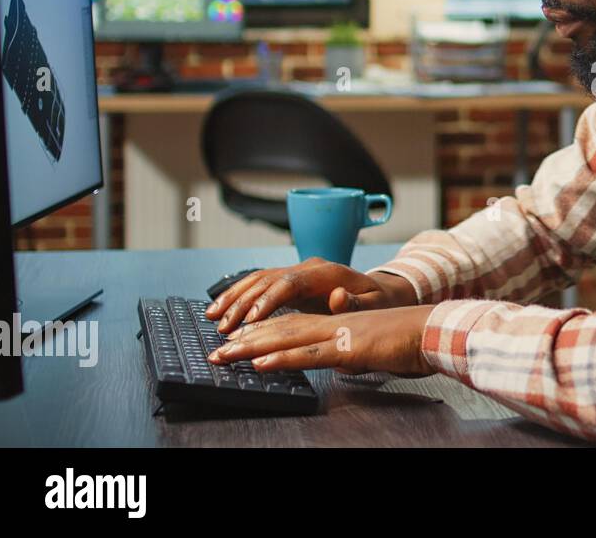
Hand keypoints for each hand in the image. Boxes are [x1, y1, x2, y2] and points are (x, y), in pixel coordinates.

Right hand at [204, 258, 417, 332]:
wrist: (381, 292)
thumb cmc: (379, 302)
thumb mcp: (375, 304)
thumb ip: (355, 303)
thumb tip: (338, 296)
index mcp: (328, 272)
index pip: (292, 281)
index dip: (270, 299)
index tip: (253, 319)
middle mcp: (309, 268)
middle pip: (269, 280)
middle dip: (244, 303)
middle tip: (225, 327)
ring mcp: (298, 272)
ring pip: (259, 280)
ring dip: (234, 298)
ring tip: (213, 318)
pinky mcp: (290, 281)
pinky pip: (259, 285)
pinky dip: (238, 296)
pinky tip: (220, 309)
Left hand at [207, 305, 435, 375]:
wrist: (434, 331)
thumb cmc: (408, 340)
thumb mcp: (371, 348)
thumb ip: (351, 353)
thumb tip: (341, 363)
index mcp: (337, 322)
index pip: (291, 325)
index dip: (261, 332)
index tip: (236, 341)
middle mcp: (333, 323)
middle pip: (281, 328)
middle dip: (246, 339)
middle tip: (218, 350)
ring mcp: (339, 333)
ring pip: (287, 337)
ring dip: (252, 347)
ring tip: (225, 355)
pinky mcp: (349, 348)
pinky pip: (310, 354)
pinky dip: (282, 358)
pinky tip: (261, 363)